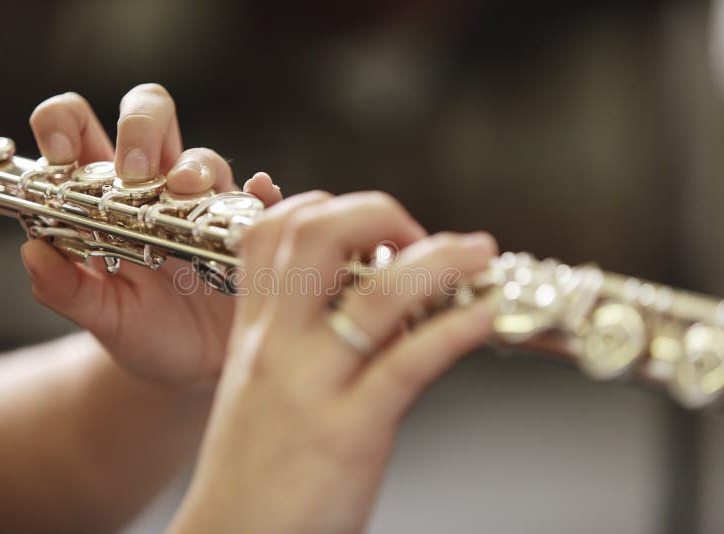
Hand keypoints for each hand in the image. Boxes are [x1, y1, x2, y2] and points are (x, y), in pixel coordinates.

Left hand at [21, 84, 282, 389]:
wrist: (196, 370)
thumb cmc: (146, 336)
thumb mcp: (103, 318)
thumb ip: (67, 290)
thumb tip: (33, 253)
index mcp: (107, 199)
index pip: (79, 131)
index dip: (64, 122)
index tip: (61, 152)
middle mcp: (157, 192)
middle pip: (149, 117)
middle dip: (140, 125)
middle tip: (134, 171)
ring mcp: (204, 207)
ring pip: (203, 157)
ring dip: (195, 166)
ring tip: (187, 192)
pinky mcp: (243, 229)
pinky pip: (258, 198)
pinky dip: (261, 190)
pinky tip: (260, 192)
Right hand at [171, 191, 496, 532]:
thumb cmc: (254, 468)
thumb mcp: (262, 386)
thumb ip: (304, 338)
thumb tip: (370, 303)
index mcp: (256, 331)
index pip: (272, 230)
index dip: (325, 205)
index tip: (372, 224)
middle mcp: (278, 346)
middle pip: (316, 236)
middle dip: (375, 212)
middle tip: (415, 231)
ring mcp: (311, 386)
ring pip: (375, 295)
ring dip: (439, 261)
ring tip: (477, 253)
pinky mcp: (347, 433)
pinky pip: (406, 365)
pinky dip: (452, 331)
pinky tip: (481, 317)